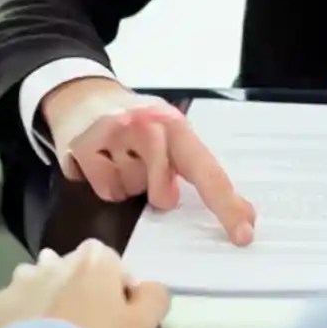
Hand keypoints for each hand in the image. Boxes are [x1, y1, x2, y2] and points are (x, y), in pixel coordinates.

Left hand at [0, 239, 170, 327]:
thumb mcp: (145, 325)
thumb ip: (155, 296)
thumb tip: (148, 287)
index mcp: (95, 260)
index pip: (111, 261)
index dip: (115, 286)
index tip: (116, 313)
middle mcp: (55, 261)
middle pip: (71, 268)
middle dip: (77, 287)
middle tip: (84, 323)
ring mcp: (19, 282)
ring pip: (36, 282)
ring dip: (44, 297)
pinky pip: (9, 307)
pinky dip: (16, 318)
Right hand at [43, 77, 255, 244]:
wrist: (83, 94)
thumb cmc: (136, 122)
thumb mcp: (168, 132)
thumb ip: (191, 165)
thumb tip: (232, 212)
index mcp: (178, 126)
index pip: (208, 173)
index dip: (227, 206)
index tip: (244, 233)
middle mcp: (150, 126)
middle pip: (163, 196)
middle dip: (157, 191)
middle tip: (146, 166)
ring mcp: (116, 135)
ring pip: (132, 193)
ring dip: (129, 183)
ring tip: (120, 156)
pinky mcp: (85, 147)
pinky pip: (106, 191)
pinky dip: (106, 184)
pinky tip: (102, 161)